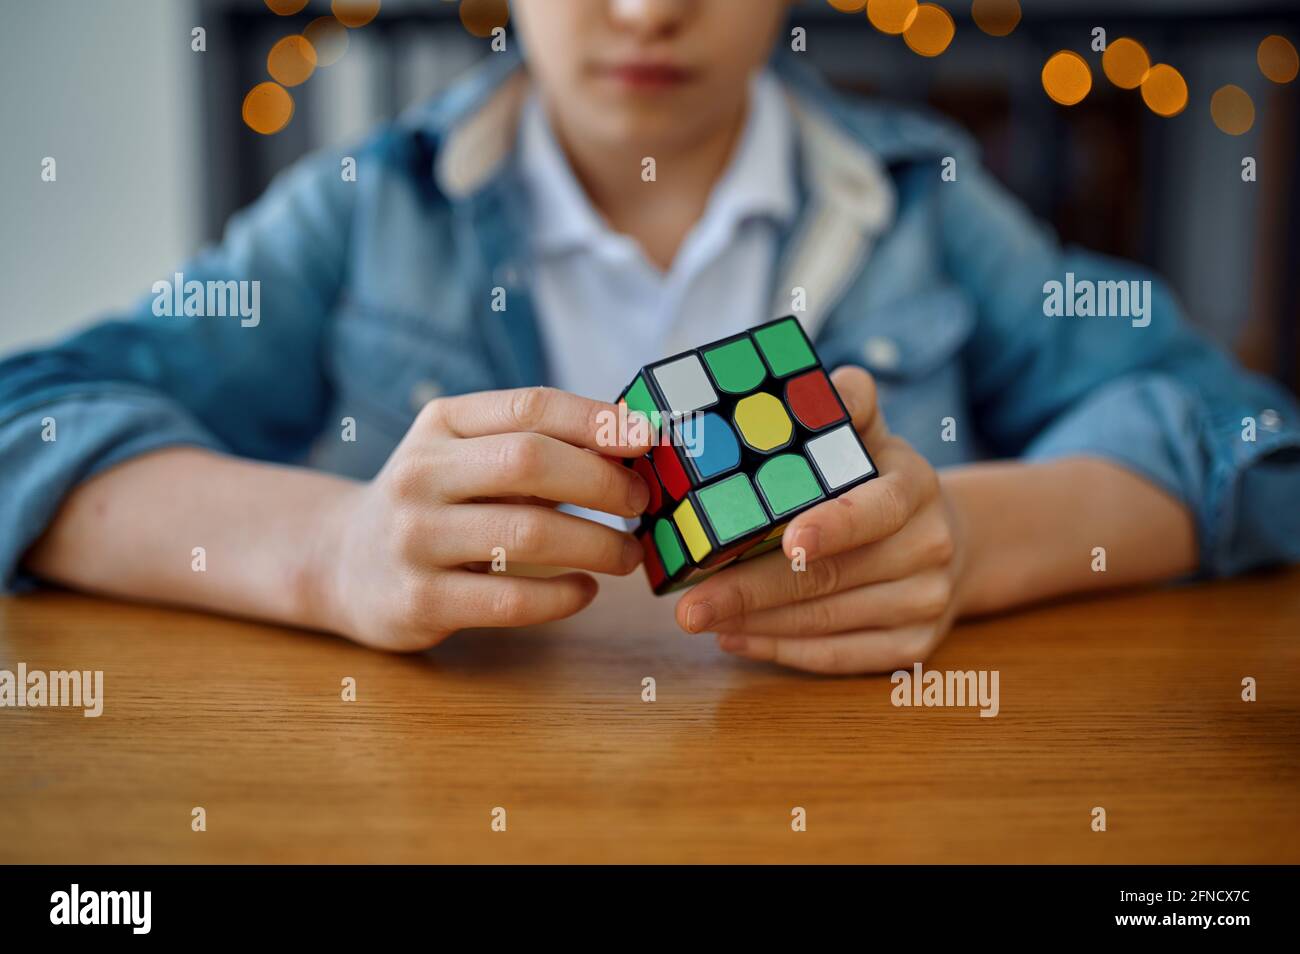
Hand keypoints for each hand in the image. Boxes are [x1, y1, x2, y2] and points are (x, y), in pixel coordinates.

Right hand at [312, 387, 651, 650]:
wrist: (342, 562)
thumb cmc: (436, 501)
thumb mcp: (466, 453)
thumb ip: (535, 442)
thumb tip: (635, 439)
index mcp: (440, 424)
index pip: (529, 407)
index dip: (597, 421)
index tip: (650, 439)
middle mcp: (420, 474)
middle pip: (530, 462)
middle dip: (602, 482)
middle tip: (641, 503)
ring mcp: (415, 538)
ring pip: (527, 534)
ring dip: (597, 545)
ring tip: (627, 554)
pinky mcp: (419, 601)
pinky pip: (511, 599)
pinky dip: (564, 596)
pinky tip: (586, 590)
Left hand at [674, 367, 966, 673]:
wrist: (951, 539)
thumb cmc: (882, 481)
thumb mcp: (870, 435)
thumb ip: (847, 403)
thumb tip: (828, 380)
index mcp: (917, 488)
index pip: (877, 508)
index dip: (834, 525)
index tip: (788, 541)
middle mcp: (930, 548)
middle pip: (832, 577)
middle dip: (753, 592)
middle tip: (690, 606)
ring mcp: (926, 602)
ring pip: (829, 621)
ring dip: (757, 625)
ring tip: (701, 617)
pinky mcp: (914, 647)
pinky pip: (840, 657)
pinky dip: (783, 651)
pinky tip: (736, 639)